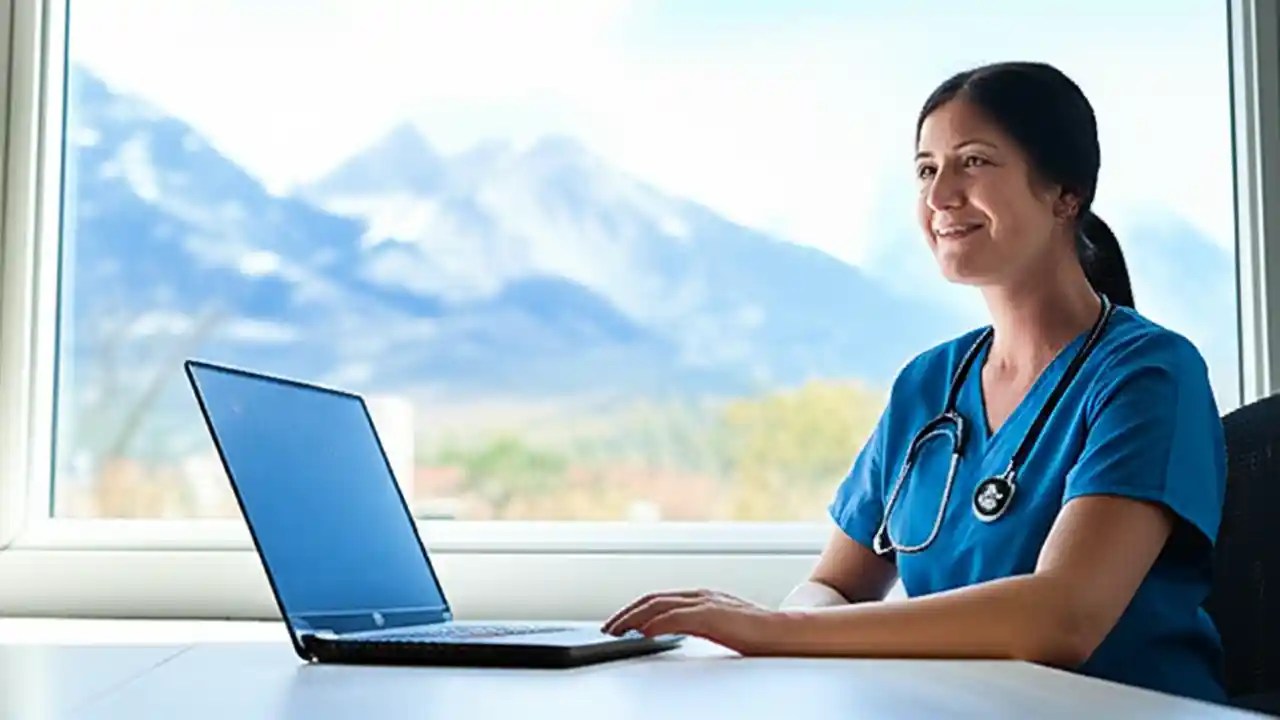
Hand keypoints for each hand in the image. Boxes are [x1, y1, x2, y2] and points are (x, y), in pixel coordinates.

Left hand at [601, 589, 784, 654]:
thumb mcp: (718, 627)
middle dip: (627, 613)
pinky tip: (644, 633)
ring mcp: (705, 603)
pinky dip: (656, 624)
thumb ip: (694, 625)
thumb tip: (666, 633)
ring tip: (618, 632)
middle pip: (653, 599)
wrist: (781, 633)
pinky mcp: (712, 616)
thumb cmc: (755, 633)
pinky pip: (676, 618)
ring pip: (659, 606)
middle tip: (608, 629)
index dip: (635, 609)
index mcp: (701, 596)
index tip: (618, 623)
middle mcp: (700, 595)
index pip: (658, 599)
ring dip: (633, 618)